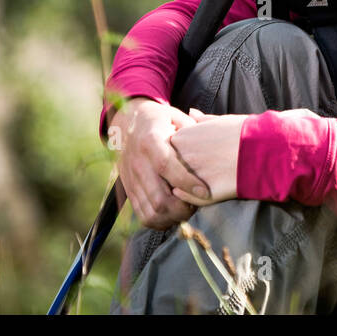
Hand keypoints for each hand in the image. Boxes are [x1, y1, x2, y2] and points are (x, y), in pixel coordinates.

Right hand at [111, 97, 209, 229]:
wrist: (126, 124)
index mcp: (150, 141)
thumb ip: (192, 127)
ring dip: (172, 217)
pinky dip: (160, 221)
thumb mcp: (174, 115)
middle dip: (182, 208)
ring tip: (187, 210)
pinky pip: (142, 214)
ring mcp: (131, 179)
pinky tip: (174, 214)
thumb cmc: (159, 120)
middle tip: (198, 205)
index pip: (166, 166)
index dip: (187, 182)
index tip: (205, 192)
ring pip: (150, 211)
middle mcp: (138, 162)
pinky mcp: (128, 190)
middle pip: (158, 198)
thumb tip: (209, 140)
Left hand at [167, 109, 248, 206]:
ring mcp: (189, 176)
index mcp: (182, 137)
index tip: (193, 153)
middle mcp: (181, 157)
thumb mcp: (219, 121)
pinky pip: (188, 198)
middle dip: (178, 168)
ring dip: (182, 184)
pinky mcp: (201, 193)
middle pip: (169, 167)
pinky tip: (200, 191)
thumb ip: (201, 120)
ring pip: (177, 184)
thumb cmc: (242, 133)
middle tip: (196, 169)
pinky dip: (190, 197)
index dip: (180, 152)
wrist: (262, 151)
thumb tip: (191, 113)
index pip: (168, 148)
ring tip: (197, 181)